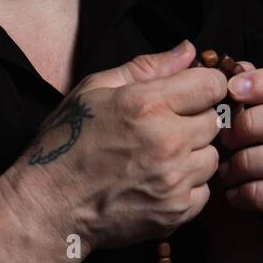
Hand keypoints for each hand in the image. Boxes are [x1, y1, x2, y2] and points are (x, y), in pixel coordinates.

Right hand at [0, 38, 223, 262]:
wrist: (48, 206)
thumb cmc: (64, 144)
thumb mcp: (94, 90)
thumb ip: (146, 67)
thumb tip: (189, 50)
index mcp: (147, 104)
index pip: (212, 84)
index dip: (202, 86)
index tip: (188, 95)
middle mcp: (167, 141)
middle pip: (215, 122)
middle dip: (194, 121)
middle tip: (162, 130)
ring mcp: (174, 180)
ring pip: (212, 158)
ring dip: (192, 156)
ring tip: (157, 159)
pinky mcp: (175, 212)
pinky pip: (204, 192)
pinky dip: (186, 187)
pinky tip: (156, 183)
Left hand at [201, 62, 262, 262]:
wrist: (224, 233)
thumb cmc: (220, 175)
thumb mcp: (213, 133)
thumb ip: (216, 96)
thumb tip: (210, 57)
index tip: (232, 90)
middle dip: (256, 124)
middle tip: (223, 140)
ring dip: (250, 162)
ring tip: (223, 173)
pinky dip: (255, 193)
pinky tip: (234, 196)